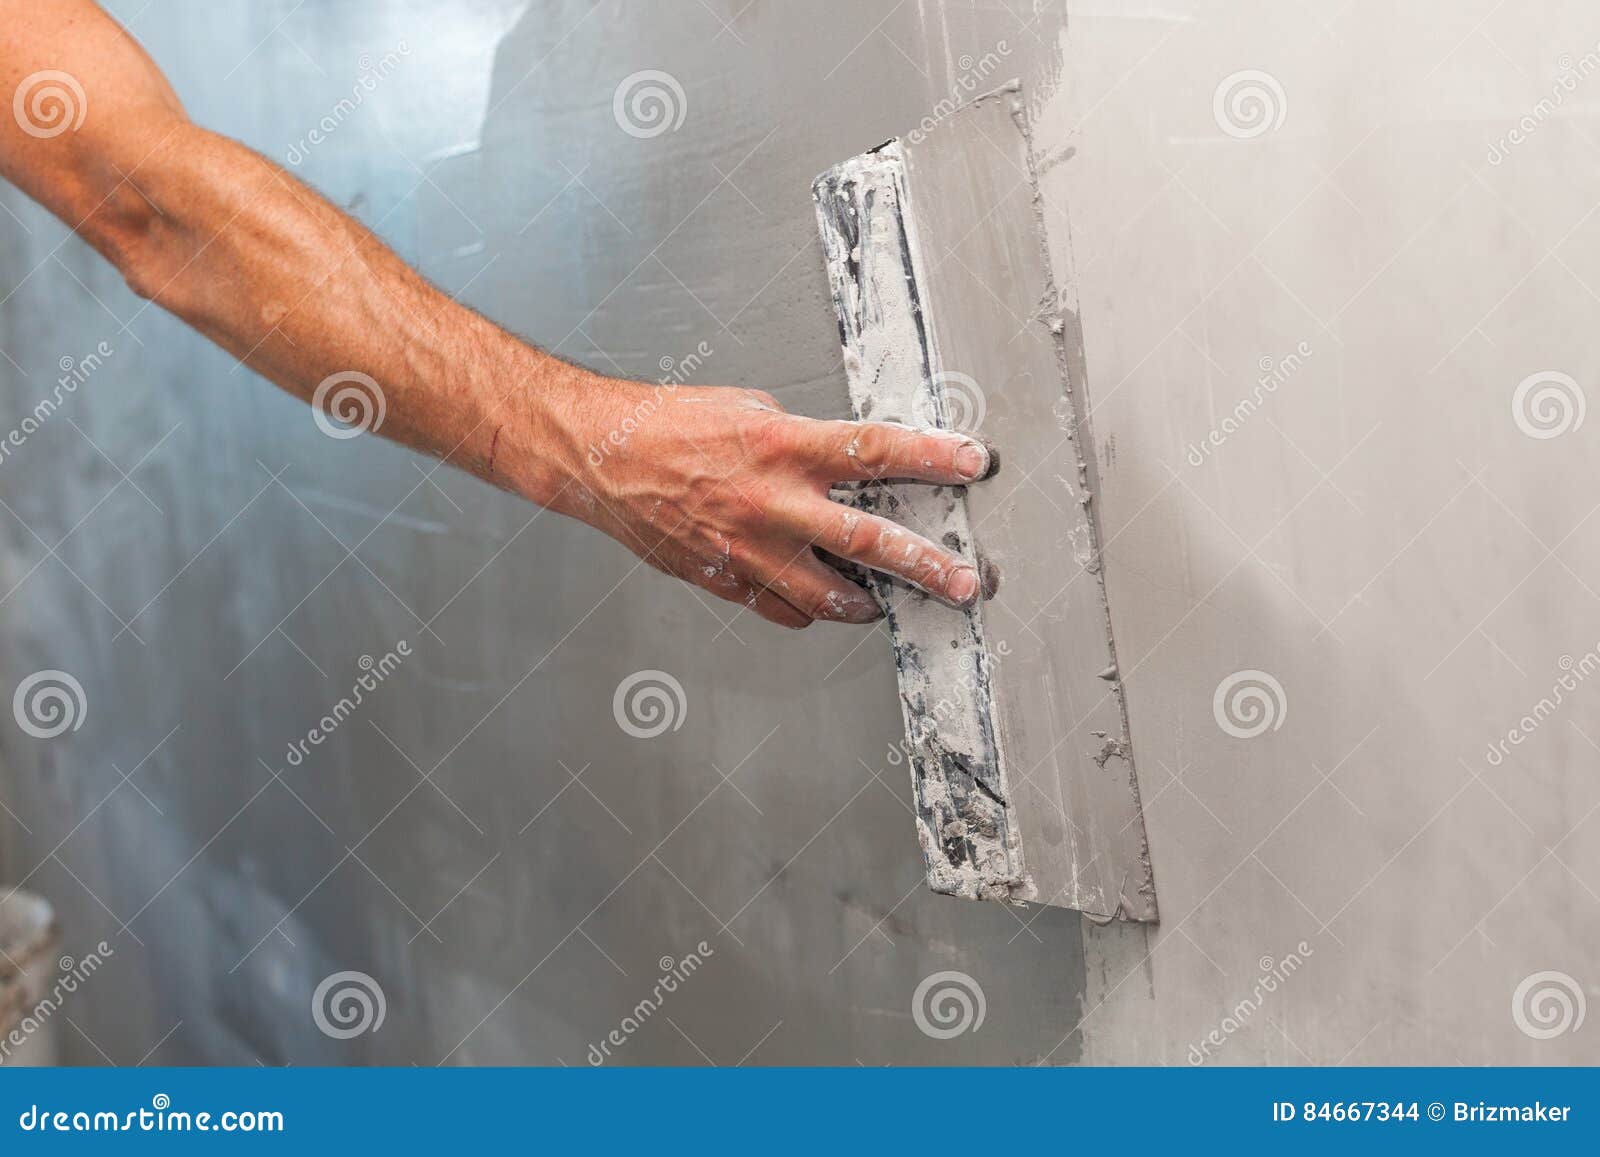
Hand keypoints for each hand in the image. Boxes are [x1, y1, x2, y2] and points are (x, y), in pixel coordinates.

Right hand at [544, 377, 996, 628]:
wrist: (599, 455)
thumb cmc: (669, 424)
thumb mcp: (750, 409)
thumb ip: (802, 442)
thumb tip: (847, 462)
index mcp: (781, 445)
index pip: (875, 451)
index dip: (932, 457)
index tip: (974, 463)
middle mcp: (770, 501)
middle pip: (868, 542)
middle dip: (926, 566)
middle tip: (963, 582)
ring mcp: (746, 548)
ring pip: (826, 597)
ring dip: (864, 603)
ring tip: (882, 601)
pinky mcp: (721, 579)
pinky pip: (779, 609)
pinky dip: (804, 607)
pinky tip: (812, 598)